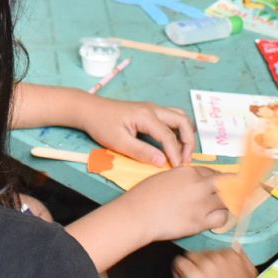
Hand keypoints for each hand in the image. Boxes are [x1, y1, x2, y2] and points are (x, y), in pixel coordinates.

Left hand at [80, 97, 195, 166]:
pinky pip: (172, 117)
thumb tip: (162, 162)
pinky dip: (179, 128)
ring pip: (179, 116)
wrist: (89, 110)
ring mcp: (152, 108)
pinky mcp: (149, 111)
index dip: (176, 154)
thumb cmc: (101, 124)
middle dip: (188, 141)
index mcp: (146, 116)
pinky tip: (175, 142)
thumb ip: (141, 152)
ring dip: (186, 133)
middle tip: (186, 160)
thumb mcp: (119, 142)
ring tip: (183, 152)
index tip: (177, 169)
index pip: (168, 136)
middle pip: (182, 121)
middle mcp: (153, 109)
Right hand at [120, 167, 230, 241]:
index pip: (211, 172)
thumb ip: (181, 178)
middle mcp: (198, 185)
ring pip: (227, 200)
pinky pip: (222, 218)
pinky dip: (223, 217)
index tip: (216, 183)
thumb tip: (191, 184)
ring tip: (223, 206)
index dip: (215, 178)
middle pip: (224, 184)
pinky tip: (218, 218)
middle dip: (228, 188)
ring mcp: (202, 204)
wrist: (138, 215)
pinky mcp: (201, 222)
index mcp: (188, 171)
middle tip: (230, 192)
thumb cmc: (143, 196)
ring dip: (227, 203)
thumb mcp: (163, 177)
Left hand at [173, 250, 269, 277]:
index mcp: (232, 255)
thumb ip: (242, 259)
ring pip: (188, 256)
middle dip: (199, 265)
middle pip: (201, 253)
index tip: (208, 272)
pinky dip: (178, 270)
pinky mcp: (194, 274)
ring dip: (188, 266)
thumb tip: (235, 246)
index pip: (213, 251)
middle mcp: (219, 256)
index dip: (208, 262)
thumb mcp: (250, 275)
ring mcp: (206, 264)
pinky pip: (179, 263)